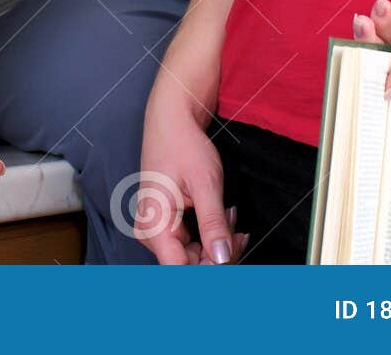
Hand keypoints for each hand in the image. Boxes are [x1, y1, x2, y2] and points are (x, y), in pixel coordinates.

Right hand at [136, 83, 248, 264]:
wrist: (171, 120)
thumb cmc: (183, 145)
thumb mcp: (206, 184)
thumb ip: (213, 224)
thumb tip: (221, 259)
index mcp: (155, 226)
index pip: (181, 270)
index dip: (211, 270)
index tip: (233, 257)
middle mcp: (150, 232)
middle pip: (190, 265)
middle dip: (220, 252)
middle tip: (239, 231)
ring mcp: (157, 229)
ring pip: (194, 255)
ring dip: (218, 240)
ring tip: (229, 213)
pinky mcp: (165, 224)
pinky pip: (191, 242)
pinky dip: (212, 232)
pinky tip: (222, 215)